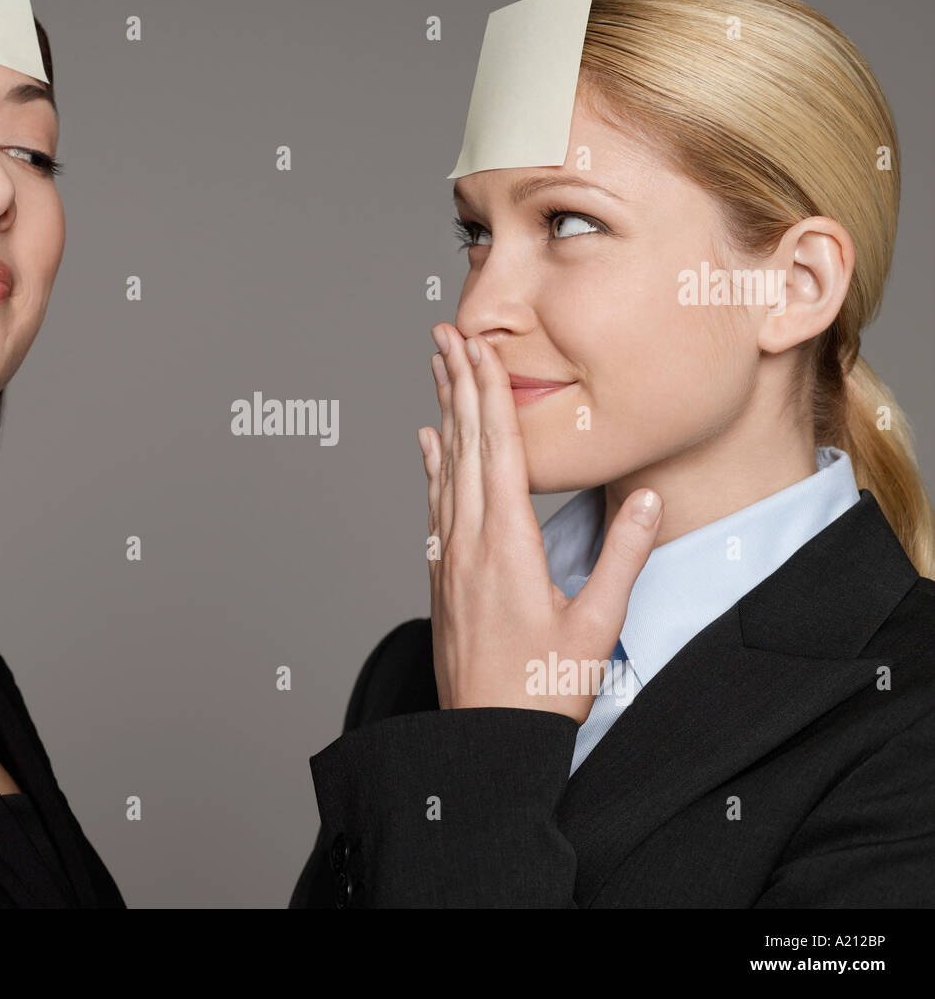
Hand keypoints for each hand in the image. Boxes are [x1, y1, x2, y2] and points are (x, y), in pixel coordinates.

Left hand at [417, 322, 662, 722]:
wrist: (483, 738)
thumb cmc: (542, 690)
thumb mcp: (595, 625)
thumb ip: (621, 558)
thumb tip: (644, 499)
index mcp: (508, 545)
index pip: (499, 451)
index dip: (490, 394)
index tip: (480, 348)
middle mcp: (469, 542)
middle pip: (464, 447)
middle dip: (458, 385)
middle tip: (446, 334)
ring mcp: (450, 558)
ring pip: (444, 469)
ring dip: (444, 414)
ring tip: (438, 369)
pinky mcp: (443, 577)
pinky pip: (435, 504)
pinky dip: (431, 466)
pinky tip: (427, 443)